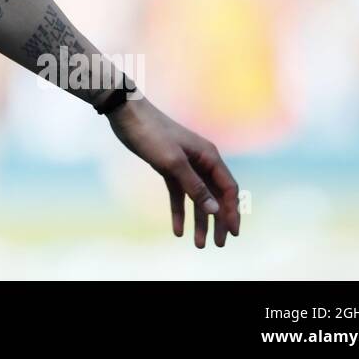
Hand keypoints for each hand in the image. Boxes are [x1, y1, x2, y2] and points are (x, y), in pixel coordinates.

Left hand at [105, 95, 240, 247]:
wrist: (126, 114)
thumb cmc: (151, 134)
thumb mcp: (173, 162)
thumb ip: (194, 186)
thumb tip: (214, 210)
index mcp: (209, 156)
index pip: (228, 189)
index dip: (232, 211)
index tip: (232, 234)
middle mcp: (201, 161)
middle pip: (215, 196)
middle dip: (218, 221)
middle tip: (218, 244)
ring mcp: (185, 164)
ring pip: (197, 197)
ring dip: (199, 220)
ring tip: (198, 244)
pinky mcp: (168, 167)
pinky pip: (178, 193)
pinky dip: (179, 211)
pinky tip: (177, 230)